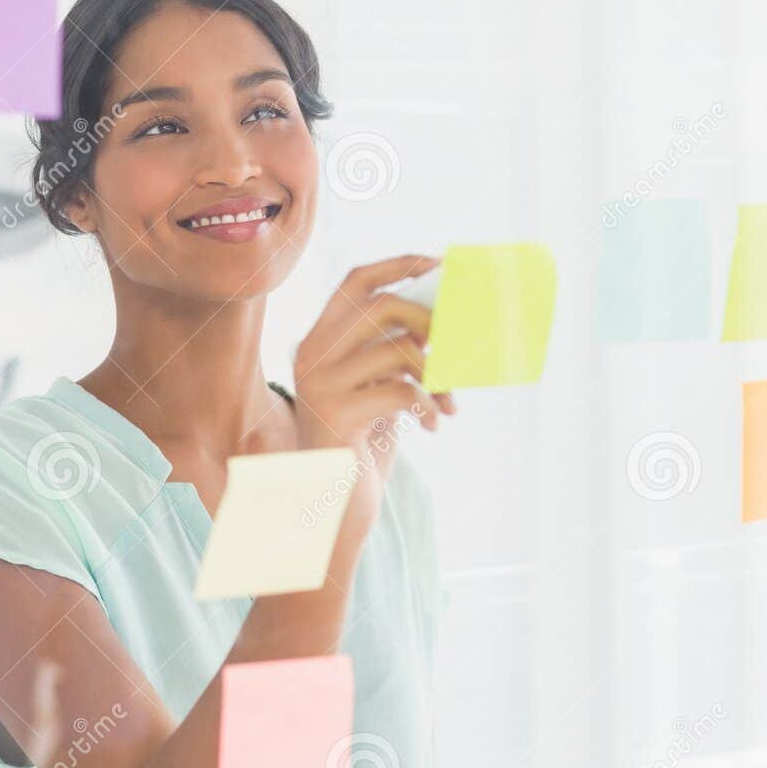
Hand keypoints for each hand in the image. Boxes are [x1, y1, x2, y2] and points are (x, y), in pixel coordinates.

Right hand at [291, 254, 454, 542]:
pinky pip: (400, 390)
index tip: (439, 266)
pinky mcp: (335, 414)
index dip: (399, 266)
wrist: (334, 502)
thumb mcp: (377, 387)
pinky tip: (435, 425)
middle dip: (428, 322)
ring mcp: (320, 383)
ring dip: (438, 375)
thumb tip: (445, 320)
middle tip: (455, 348)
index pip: (355, 282)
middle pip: (380, 306)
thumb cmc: (362, 442)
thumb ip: (395, 352)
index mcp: (319, 340)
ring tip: (450, 402)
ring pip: (398, 349)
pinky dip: (429, 405)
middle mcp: (312, 355)